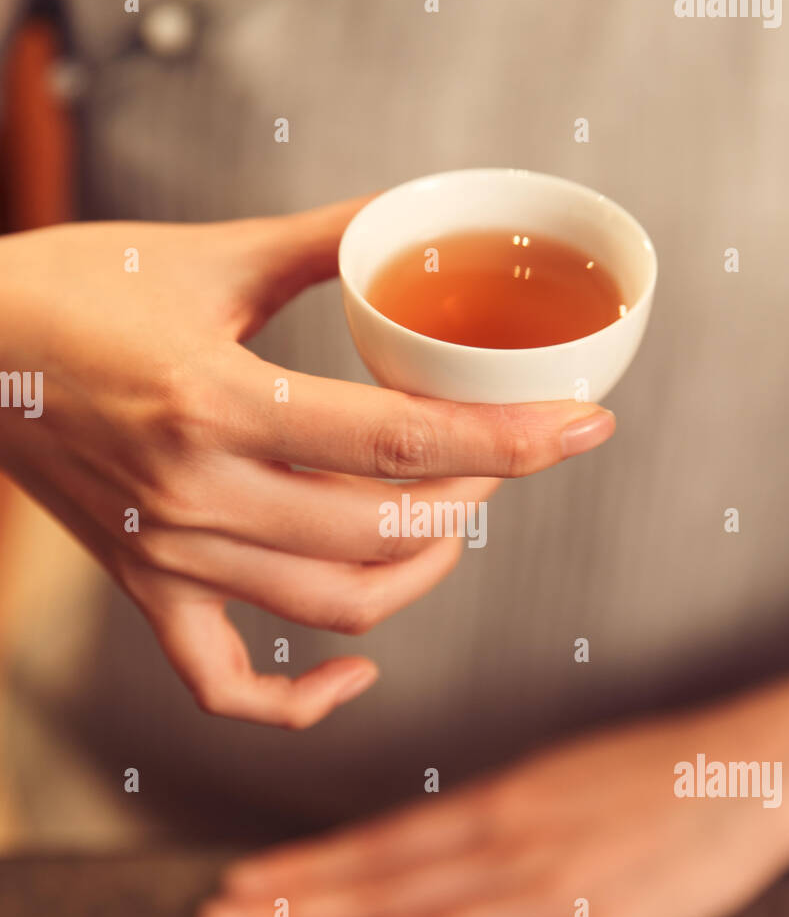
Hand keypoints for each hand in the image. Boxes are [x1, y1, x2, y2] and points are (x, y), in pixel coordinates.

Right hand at [0, 202, 614, 727]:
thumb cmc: (74, 291)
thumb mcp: (206, 255)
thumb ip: (324, 240)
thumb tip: (417, 216)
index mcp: (217, 401)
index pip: (401, 440)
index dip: (511, 438)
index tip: (587, 424)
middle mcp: (196, 493)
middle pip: (384, 530)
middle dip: (476, 494)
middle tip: (511, 450)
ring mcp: (170, 555)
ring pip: (334, 606)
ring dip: (419, 572)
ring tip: (451, 521)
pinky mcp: (149, 588)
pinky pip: (225, 687)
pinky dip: (299, 700)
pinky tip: (357, 668)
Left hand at [198, 682, 788, 916]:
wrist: (745, 768)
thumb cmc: (647, 767)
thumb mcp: (553, 771)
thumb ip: (486, 812)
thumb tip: (415, 839)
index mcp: (497, 801)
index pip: (378, 842)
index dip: (305, 867)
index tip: (242, 881)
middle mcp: (508, 847)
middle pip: (384, 887)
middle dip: (294, 908)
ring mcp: (551, 896)